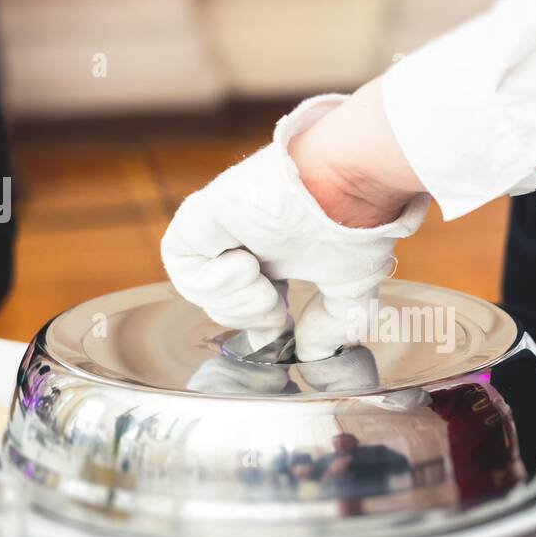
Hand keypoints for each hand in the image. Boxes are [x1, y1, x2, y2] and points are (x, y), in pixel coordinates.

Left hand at [161, 93, 428, 361]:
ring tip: (266, 288)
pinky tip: (248, 264)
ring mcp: (222, 224)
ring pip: (193, 282)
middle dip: (247, 317)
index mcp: (272, 252)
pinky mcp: (202, 212)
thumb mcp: (350, 287)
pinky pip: (179, 257)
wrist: (349, 183)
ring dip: (233, 301)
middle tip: (277, 312)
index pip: (245, 297)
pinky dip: (214, 277)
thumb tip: (316, 353)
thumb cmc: (356, 221)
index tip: (282, 330)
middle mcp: (244, 237)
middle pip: (218, 298)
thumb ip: (335, 322)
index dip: (259, 321)